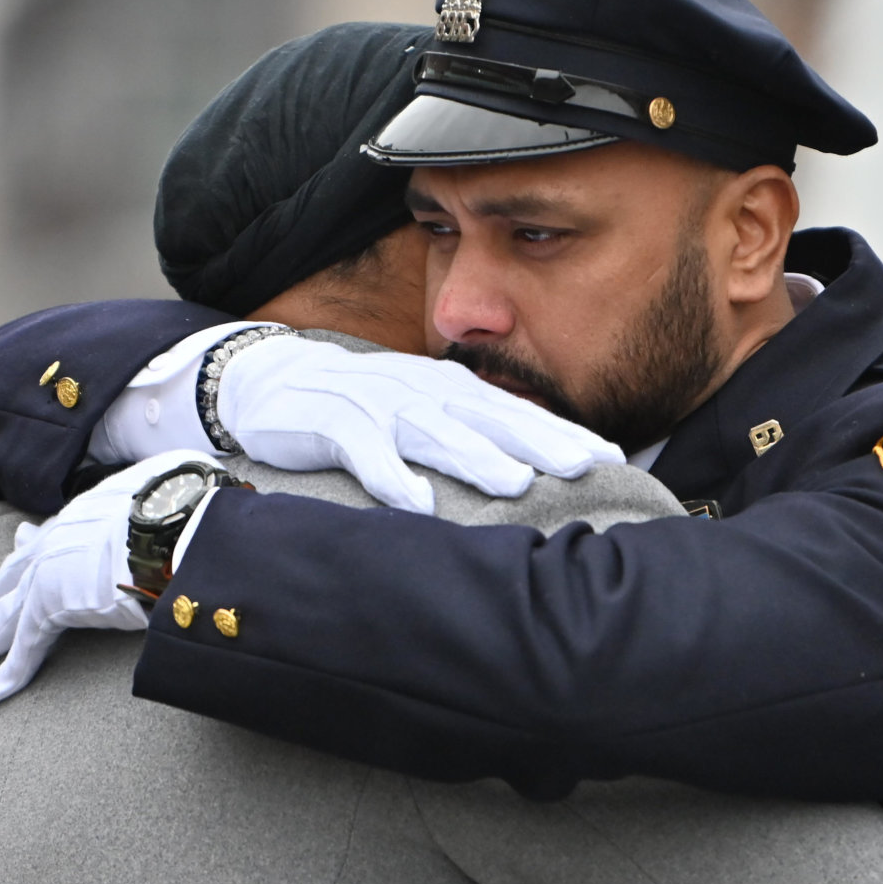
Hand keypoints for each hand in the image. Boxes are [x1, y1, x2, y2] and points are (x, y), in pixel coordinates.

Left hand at [0, 450, 215, 704]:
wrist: (176, 521)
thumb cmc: (188, 502)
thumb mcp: (182, 488)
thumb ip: (182, 494)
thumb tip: (211, 489)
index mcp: (93, 510)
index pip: (59, 527)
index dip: (39, 538)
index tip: (25, 537)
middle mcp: (65, 535)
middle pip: (27, 565)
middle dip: (8, 578)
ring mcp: (52, 569)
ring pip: (16, 606)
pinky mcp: (51, 605)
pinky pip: (26, 643)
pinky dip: (11, 670)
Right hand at [218, 335, 623, 514]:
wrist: (273, 381)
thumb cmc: (363, 406)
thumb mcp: (423, 411)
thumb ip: (470, 433)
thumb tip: (533, 468)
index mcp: (450, 393)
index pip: (517, 412)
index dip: (562, 433)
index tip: (610, 458)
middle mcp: (423, 394)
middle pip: (490, 418)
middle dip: (539, 440)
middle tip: (583, 466)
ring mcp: (378, 407)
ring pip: (435, 432)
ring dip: (475, 457)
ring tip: (515, 482)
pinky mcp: (334, 425)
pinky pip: (366, 454)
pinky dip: (391, 477)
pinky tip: (417, 502)